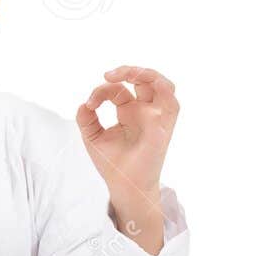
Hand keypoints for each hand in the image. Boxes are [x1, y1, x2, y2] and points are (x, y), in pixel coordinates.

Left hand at [76, 66, 178, 239]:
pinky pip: (172, 103)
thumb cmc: (112, 163)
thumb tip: (84, 104)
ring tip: (128, 73)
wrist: (123, 185)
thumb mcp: (92, 137)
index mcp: (129, 111)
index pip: (118, 89)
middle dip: (127, 71)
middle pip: (144, 80)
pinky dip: (164, 88)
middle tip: (108, 75)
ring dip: (147, 73)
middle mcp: (145, 111)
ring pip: (162, 85)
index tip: (89, 104)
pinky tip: (151, 82)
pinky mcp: (164, 127)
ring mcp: (156, 117)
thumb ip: (86, 119)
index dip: (102, 91)